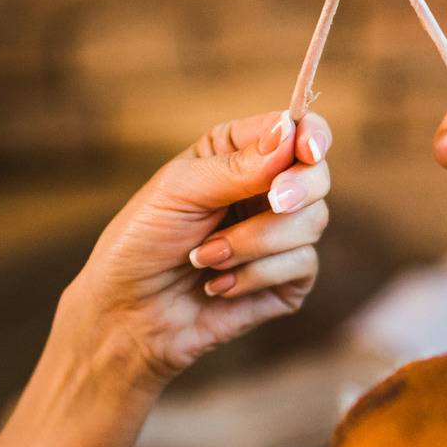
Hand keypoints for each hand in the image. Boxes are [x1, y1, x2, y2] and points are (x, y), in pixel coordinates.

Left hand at [68, 109, 333, 387]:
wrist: (128, 315)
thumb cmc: (142, 243)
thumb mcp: (179, 191)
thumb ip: (236, 165)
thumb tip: (289, 134)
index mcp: (240, 155)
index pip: (296, 130)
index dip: (311, 134)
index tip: (308, 149)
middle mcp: (268, 191)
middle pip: (317, 176)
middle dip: (297, 189)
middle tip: (275, 201)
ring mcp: (283, 237)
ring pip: (312, 222)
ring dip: (254, 242)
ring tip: (204, 258)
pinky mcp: (289, 280)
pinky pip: (302, 264)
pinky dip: (255, 275)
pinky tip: (219, 285)